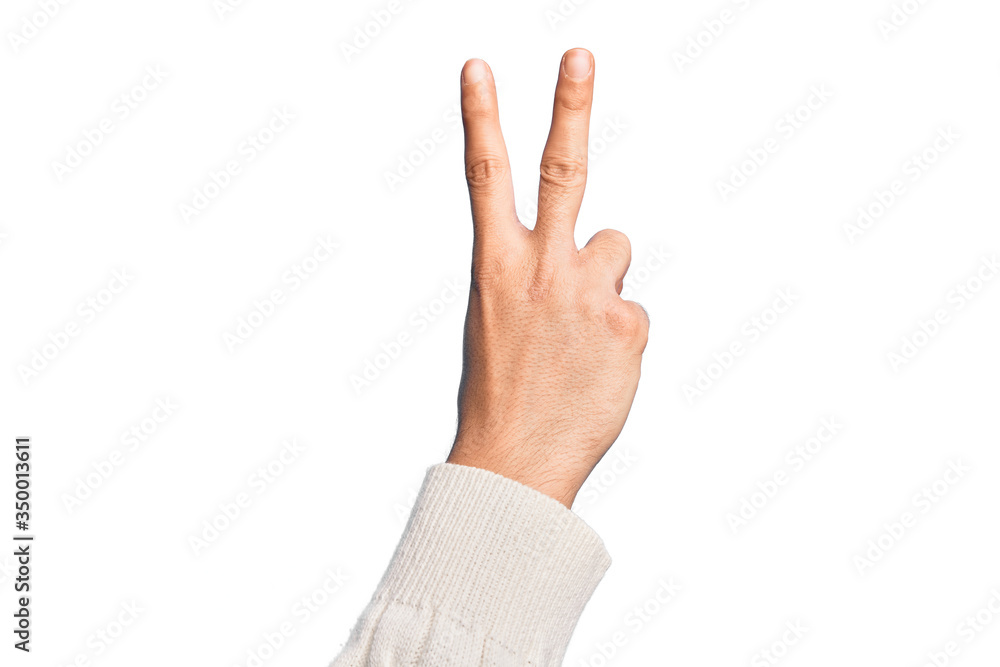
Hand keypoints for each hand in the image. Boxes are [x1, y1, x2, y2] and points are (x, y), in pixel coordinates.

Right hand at [447, 49, 648, 507]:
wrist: (515, 460)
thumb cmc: (504, 390)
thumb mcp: (498, 318)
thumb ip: (534, 272)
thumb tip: (596, 252)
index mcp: (495, 267)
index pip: (485, 176)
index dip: (481, 116)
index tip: (478, 68)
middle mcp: (539, 268)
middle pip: (561, 169)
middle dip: (570, 106)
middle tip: (579, 55)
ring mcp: (585, 292)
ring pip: (616, 247)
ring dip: (604, 279)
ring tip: (581, 333)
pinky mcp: (625, 322)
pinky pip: (633, 309)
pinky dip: (619, 334)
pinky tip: (597, 367)